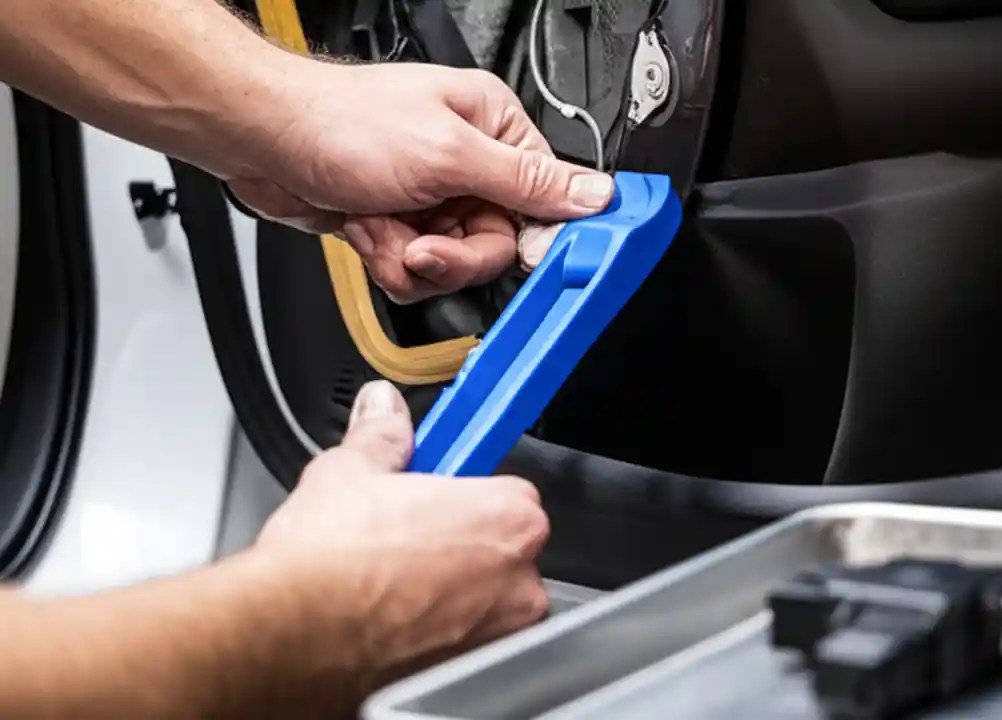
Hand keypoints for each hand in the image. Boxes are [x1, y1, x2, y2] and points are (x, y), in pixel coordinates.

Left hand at [229, 62, 613, 302]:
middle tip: (423, 243)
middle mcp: (468, 164)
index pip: (544, 201)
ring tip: (383, 223)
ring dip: (412, 258)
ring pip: (455, 266)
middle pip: (498, 245)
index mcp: (494, 129)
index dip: (530, 237)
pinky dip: (389, 261)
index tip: (520, 258)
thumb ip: (527, 182)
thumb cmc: (340, 122)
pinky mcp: (400, 226)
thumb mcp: (449, 154)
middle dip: (453, 254)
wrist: (262, 141)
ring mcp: (433, 199)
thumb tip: (594, 193)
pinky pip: (418, 272)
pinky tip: (367, 228)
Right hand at [253, 380, 549, 681]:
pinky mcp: (470, 670)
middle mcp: (518, 580)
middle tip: (407, 536)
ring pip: (487, 597)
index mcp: (507, 517)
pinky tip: (394, 616)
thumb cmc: (328, 564)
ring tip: (394, 578)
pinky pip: (466, 638)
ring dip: (452, 587)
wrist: (291, 636)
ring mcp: (499, 632)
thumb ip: (382, 435)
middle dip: (461, 541)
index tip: (437, 495)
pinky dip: (439, 628)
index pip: (510, 493)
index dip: (466, 493)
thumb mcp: (351, 471)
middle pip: (503, 548)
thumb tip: (383, 410)